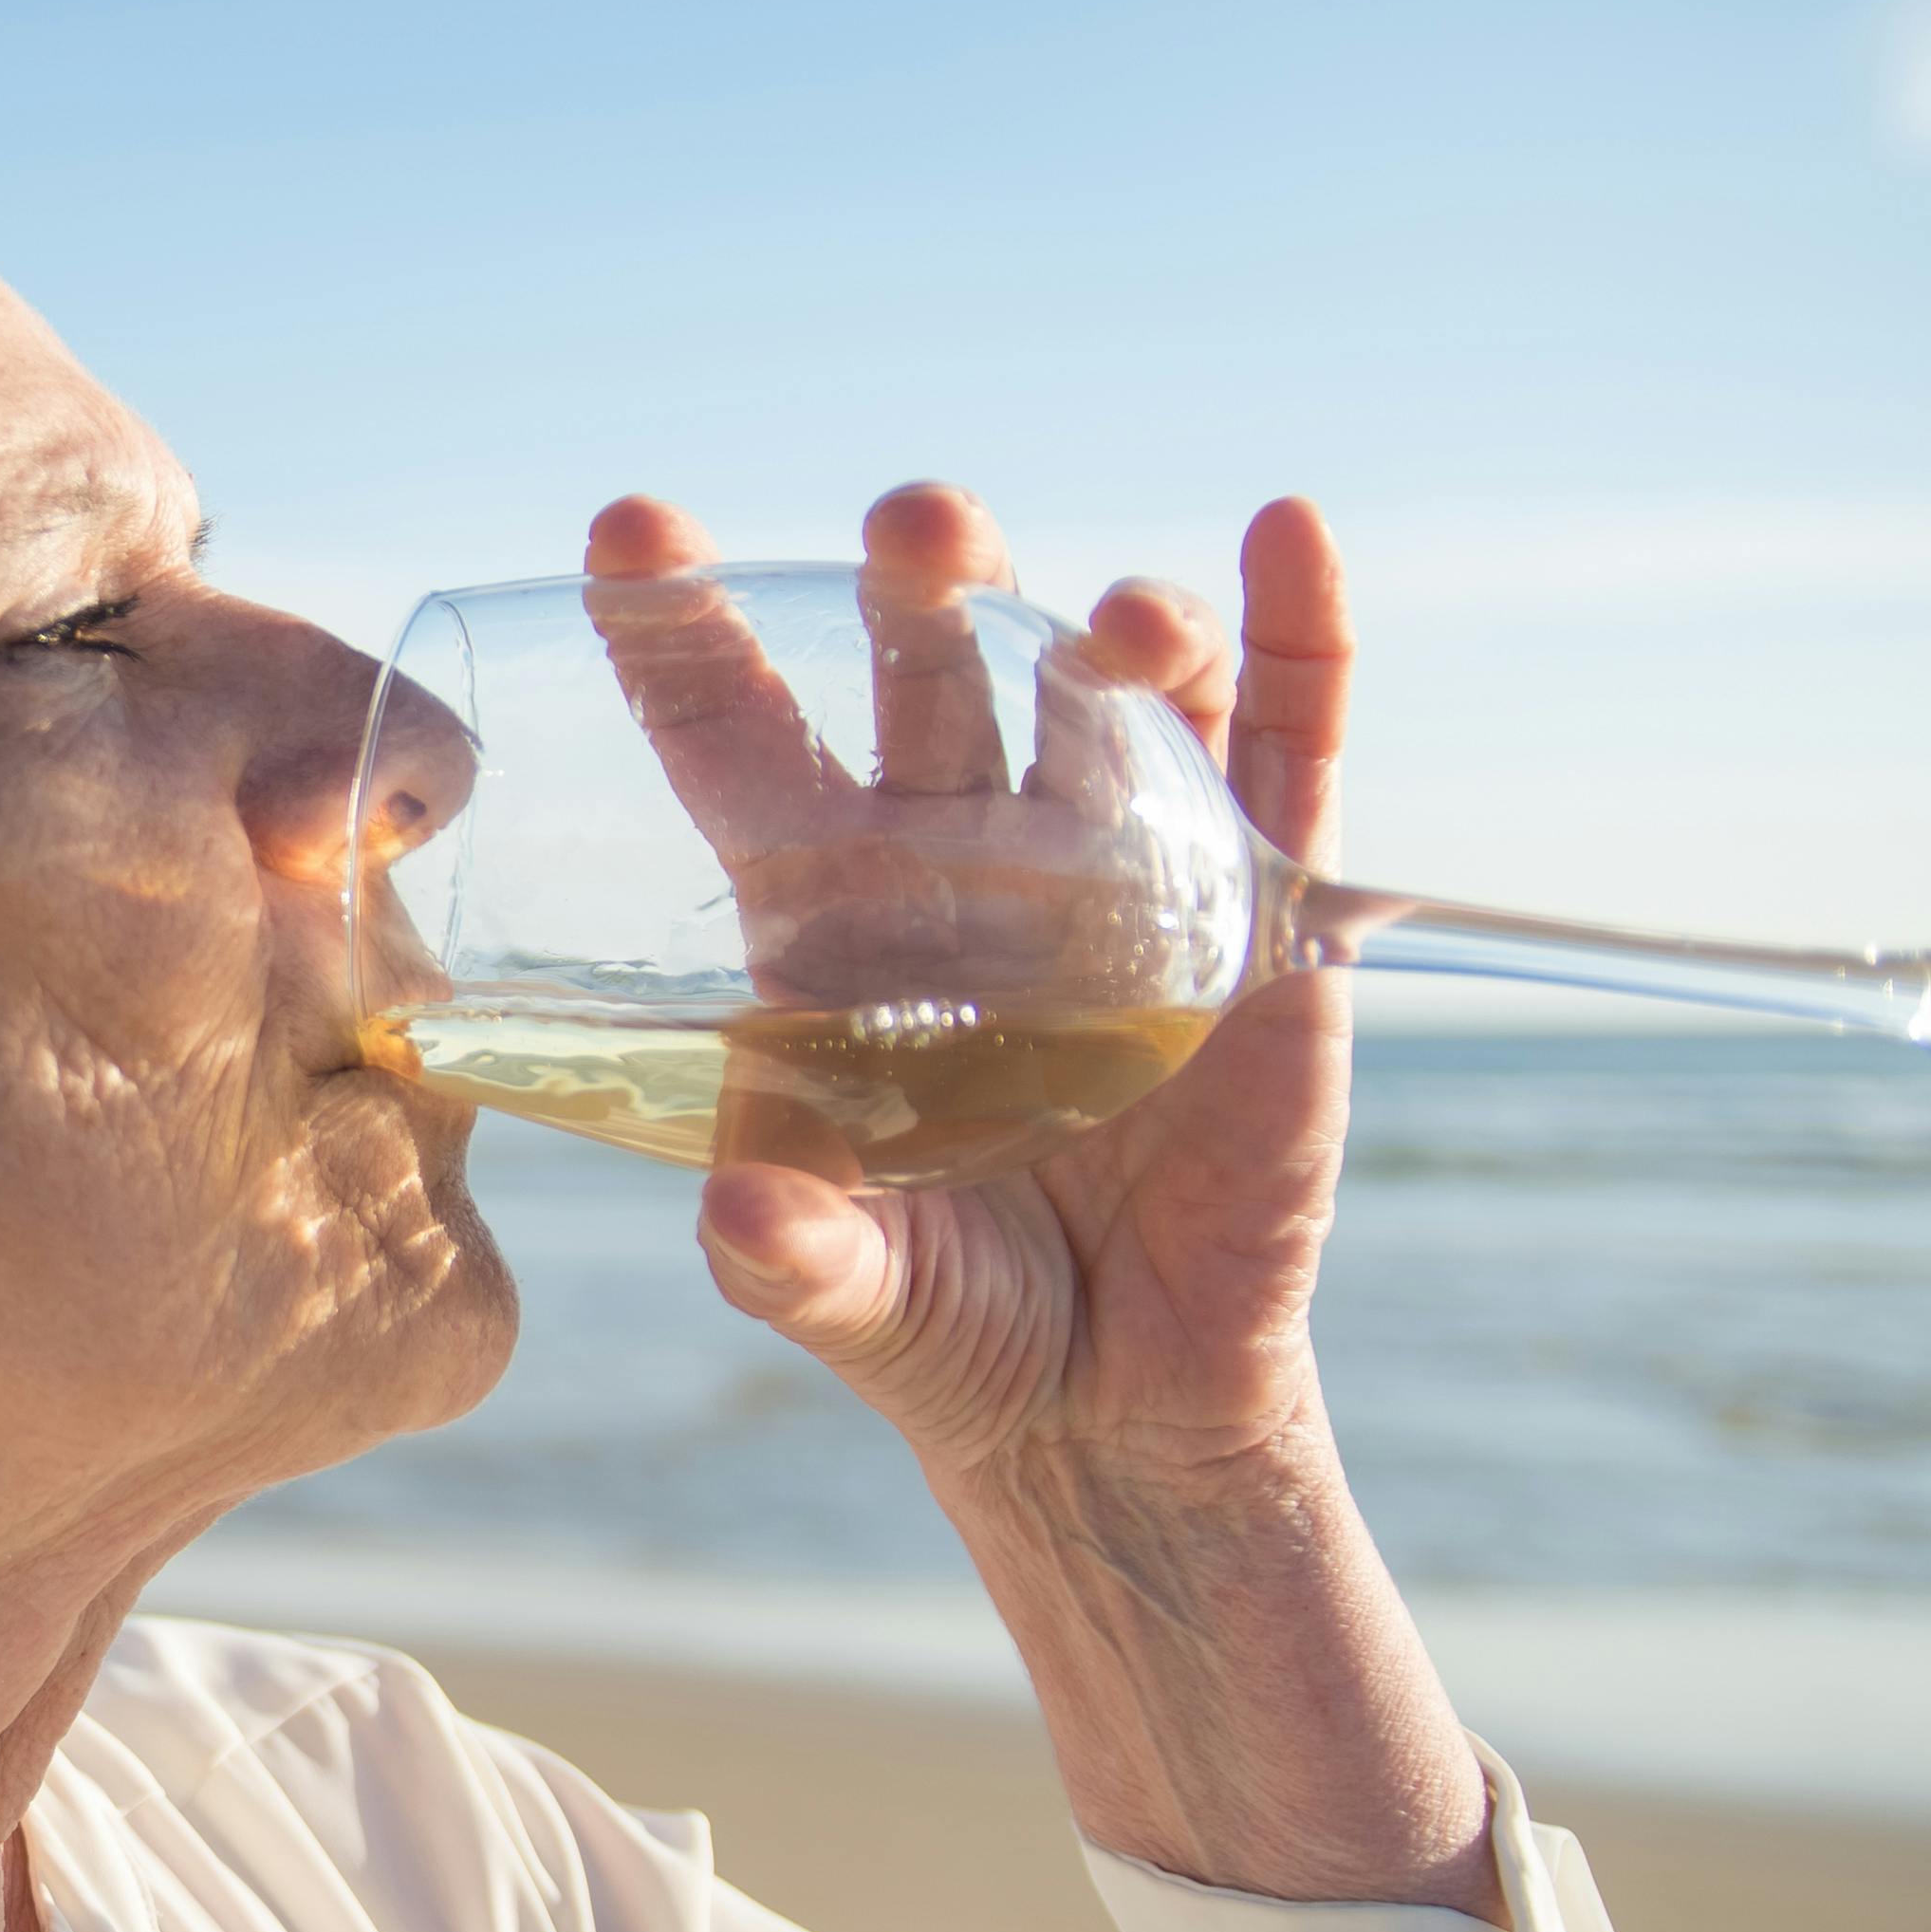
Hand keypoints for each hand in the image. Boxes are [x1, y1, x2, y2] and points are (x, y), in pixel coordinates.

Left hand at [585, 484, 1359, 1492]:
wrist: (1108, 1406)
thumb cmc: (937, 1319)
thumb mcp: (842, 1292)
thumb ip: (792, 1252)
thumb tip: (745, 1217)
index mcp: (826, 915)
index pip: (736, 736)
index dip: (684, 631)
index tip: (630, 530)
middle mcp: (966, 863)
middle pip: (936, 679)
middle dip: (925, 589)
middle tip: (916, 526)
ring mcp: (1119, 871)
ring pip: (1114, 699)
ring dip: (1119, 629)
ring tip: (1122, 619)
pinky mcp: (1259, 915)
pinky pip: (1288, 757)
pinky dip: (1300, 640)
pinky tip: (1290, 537)